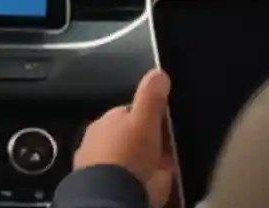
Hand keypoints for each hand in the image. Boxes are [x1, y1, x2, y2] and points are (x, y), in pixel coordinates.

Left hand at [74, 69, 175, 207]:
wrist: (112, 194)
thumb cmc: (126, 155)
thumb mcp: (144, 120)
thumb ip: (150, 97)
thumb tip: (158, 72)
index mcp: (108, 121)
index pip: (131, 113)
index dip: (151, 118)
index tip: (167, 125)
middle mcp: (101, 140)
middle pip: (130, 135)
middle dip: (146, 140)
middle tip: (167, 148)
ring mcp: (101, 162)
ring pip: (129, 156)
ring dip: (143, 160)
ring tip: (161, 166)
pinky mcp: (107, 183)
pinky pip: (128, 176)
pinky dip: (138, 177)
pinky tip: (151, 180)